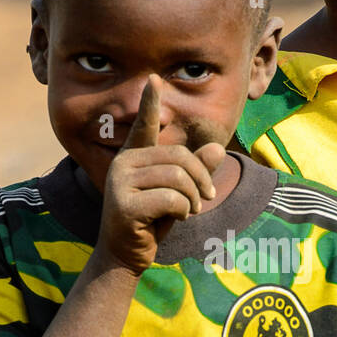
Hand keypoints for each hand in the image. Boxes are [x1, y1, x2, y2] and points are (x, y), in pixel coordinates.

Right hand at [96, 75, 225, 274]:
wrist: (125, 256)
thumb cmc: (151, 222)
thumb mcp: (178, 194)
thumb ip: (195, 172)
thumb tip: (217, 149)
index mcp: (134, 157)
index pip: (144, 125)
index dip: (149, 103)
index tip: (154, 79)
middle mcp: (122, 163)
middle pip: (178, 156)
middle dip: (200, 179)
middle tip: (204, 200)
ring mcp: (119, 182)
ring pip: (177, 177)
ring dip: (192, 198)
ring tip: (189, 211)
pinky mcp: (123, 204)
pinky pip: (171, 198)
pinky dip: (183, 210)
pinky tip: (177, 219)